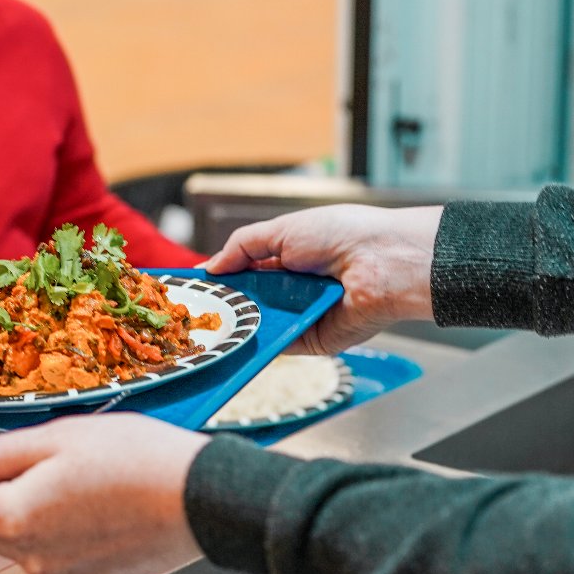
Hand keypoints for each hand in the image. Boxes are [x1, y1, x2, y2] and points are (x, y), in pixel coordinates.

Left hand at [0, 414, 207, 573]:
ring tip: (61, 473)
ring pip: (14, 537)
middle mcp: (29, 555)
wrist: (202, 502)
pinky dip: (51, 528)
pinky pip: (49, 552)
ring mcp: (59, 573)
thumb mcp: (57, 436)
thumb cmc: (137, 460)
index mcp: (13, 515)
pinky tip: (83, 501)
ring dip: (18, 508)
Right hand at [200, 204, 441, 353]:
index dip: (219, 278)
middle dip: (221, 304)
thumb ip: (241, 247)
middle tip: (188, 310)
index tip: (191, 285)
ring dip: (235, 323)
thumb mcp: (283, 230)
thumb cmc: (342, 235)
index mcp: (286, 260)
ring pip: (257, 324)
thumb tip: (208, 267)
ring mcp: (300, 317)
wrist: (385, 262)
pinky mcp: (310, 341)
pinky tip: (231, 338)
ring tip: (202, 325)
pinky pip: (276, 343)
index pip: (243, 272)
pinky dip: (255, 341)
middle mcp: (292, 290)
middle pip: (247, 301)